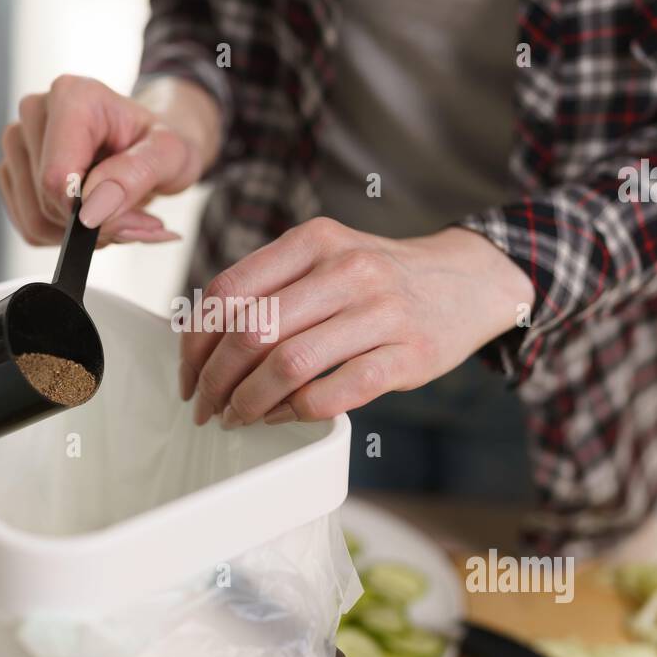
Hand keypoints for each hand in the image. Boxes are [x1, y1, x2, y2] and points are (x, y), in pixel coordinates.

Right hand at [0, 75, 218, 245]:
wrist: (149, 143)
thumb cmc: (158, 143)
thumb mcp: (171, 156)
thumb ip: (134, 177)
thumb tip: (90, 212)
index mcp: (72, 96)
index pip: (58, 177)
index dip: (91, 212)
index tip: (128, 214)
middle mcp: (35, 112)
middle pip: (46, 201)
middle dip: (93, 225)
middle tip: (131, 215)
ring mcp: (17, 143)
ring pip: (35, 220)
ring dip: (81, 234)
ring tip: (114, 213)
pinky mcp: (12, 172)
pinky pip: (30, 227)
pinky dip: (65, 235)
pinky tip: (91, 215)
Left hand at [179, 218, 534, 425]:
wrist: (468, 281)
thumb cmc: (381, 279)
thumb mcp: (327, 258)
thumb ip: (271, 286)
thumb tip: (202, 340)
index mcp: (314, 240)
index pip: (228, 291)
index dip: (196, 341)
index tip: (188, 372)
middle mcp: (346, 269)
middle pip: (250, 331)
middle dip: (215, 379)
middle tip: (205, 405)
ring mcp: (379, 312)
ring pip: (287, 365)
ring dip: (248, 402)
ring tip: (237, 416)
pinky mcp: (406, 355)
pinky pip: (332, 393)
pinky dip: (294, 413)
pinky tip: (282, 416)